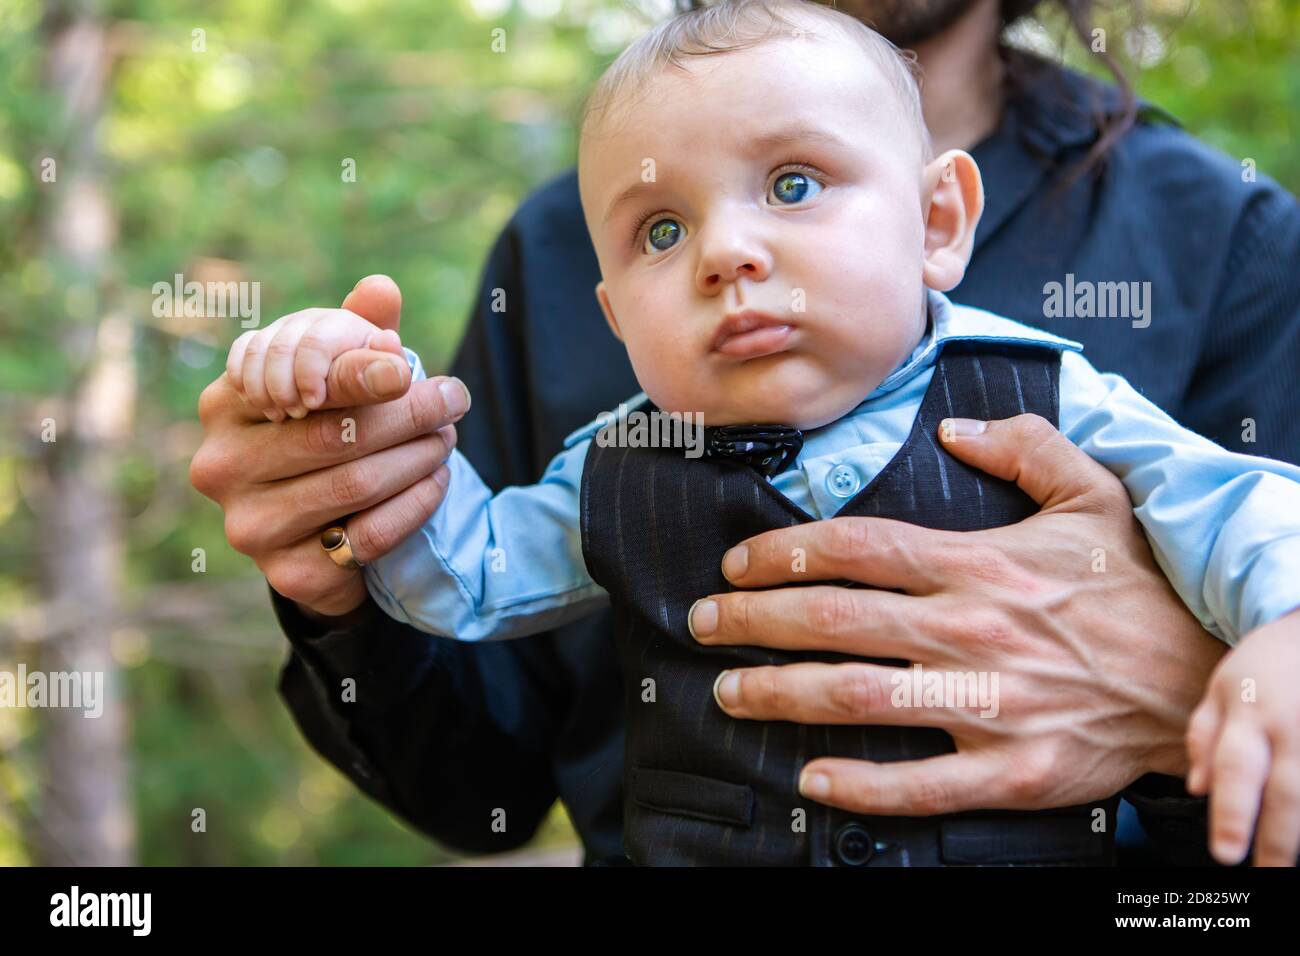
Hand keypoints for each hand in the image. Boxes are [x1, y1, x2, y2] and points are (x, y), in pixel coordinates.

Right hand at [191, 275, 471, 617]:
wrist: (315, 534)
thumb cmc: (326, 432)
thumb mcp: (338, 378)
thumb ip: (356, 333)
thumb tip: (382, 290)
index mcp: (226, 403)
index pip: (300, 382)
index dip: (359, 373)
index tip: (410, 368)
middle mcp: (221, 465)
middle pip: (334, 434)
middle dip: (406, 414)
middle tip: (454, 400)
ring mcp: (248, 525)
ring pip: (353, 485)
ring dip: (416, 458)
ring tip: (447, 438)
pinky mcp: (287, 574)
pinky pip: (369, 536)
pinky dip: (414, 505)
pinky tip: (438, 482)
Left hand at [691, 413, 1225, 815]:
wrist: (1199, 676)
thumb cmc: (1138, 587)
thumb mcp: (1096, 495)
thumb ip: (1026, 448)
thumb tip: (957, 431)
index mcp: (979, 565)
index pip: (856, 549)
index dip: (783, 553)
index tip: (738, 564)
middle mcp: (970, 630)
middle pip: (833, 621)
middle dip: (753, 622)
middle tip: (704, 624)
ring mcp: (987, 702)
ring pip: (857, 698)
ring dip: (780, 696)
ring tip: (729, 692)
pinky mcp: (1011, 768)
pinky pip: (921, 784)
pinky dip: (860, 786)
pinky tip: (809, 779)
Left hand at [1186, 608, 1299, 865]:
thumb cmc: (1263, 666)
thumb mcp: (1221, 689)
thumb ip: (1204, 737)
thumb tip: (1196, 788)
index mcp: (1248, 714)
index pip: (1235, 769)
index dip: (1232, 813)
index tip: (1225, 855)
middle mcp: (1290, 726)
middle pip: (1286, 791)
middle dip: (1277, 840)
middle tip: (1266, 876)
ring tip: (1290, 865)